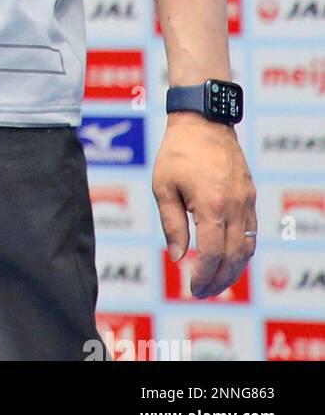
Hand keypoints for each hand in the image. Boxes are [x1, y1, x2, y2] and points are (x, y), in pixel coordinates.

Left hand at [153, 112, 256, 298]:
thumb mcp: (163, 186)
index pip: (213, 253)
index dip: (204, 275)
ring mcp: (246, 202)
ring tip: (215, 282)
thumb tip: (178, 257)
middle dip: (220, 280)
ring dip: (233, 270)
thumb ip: (172, 224)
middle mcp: (235, 206)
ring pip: (247, 248)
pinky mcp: (249, 197)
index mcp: (211, 205)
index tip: (192, 288)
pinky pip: (250, 232)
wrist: (203, 122)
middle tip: (203, 292)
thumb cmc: (178, 152)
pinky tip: (227, 259)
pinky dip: (241, 251)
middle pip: (234, 257)